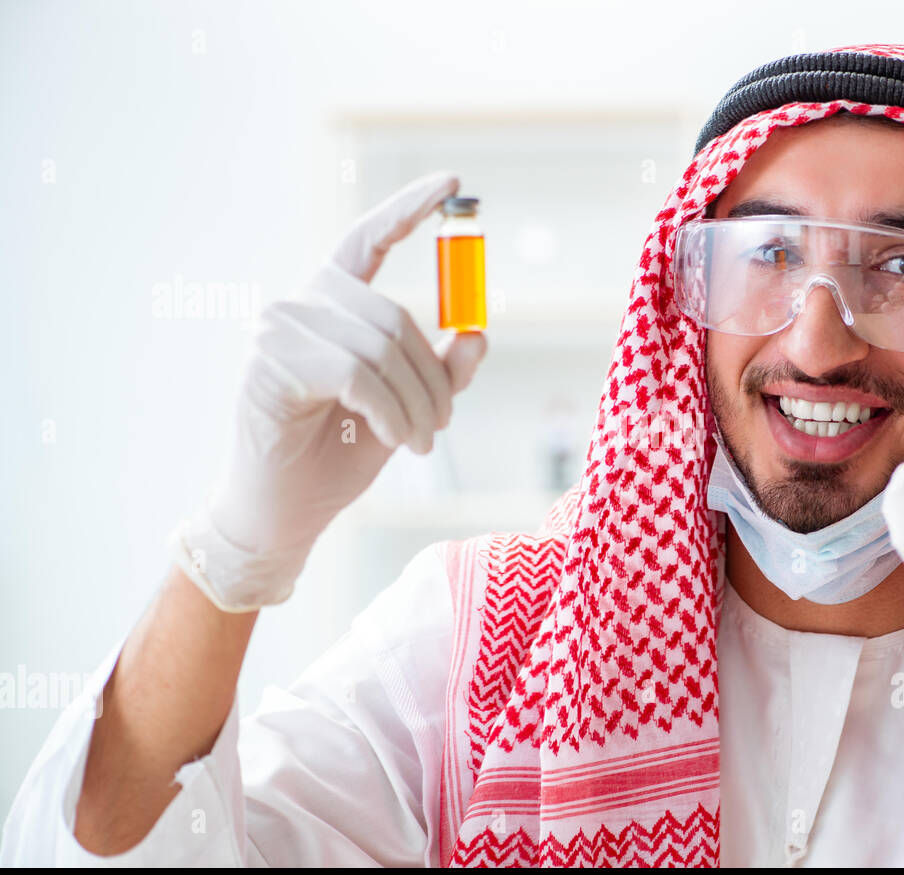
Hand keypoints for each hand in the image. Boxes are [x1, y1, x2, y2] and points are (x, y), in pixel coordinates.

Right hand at [170, 171, 487, 612]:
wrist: (285, 512)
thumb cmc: (337, 456)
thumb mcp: (405, 408)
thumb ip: (440, 371)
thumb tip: (479, 334)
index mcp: (329, 304)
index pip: (367, 237)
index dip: (408, 207)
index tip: (452, 183)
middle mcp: (299, 305)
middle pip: (391, 315)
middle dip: (433, 376)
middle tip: (443, 424)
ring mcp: (278, 331)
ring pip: (379, 348)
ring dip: (416, 404)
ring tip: (422, 441)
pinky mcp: (272, 366)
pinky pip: (357, 375)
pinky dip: (390, 412)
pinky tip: (398, 440)